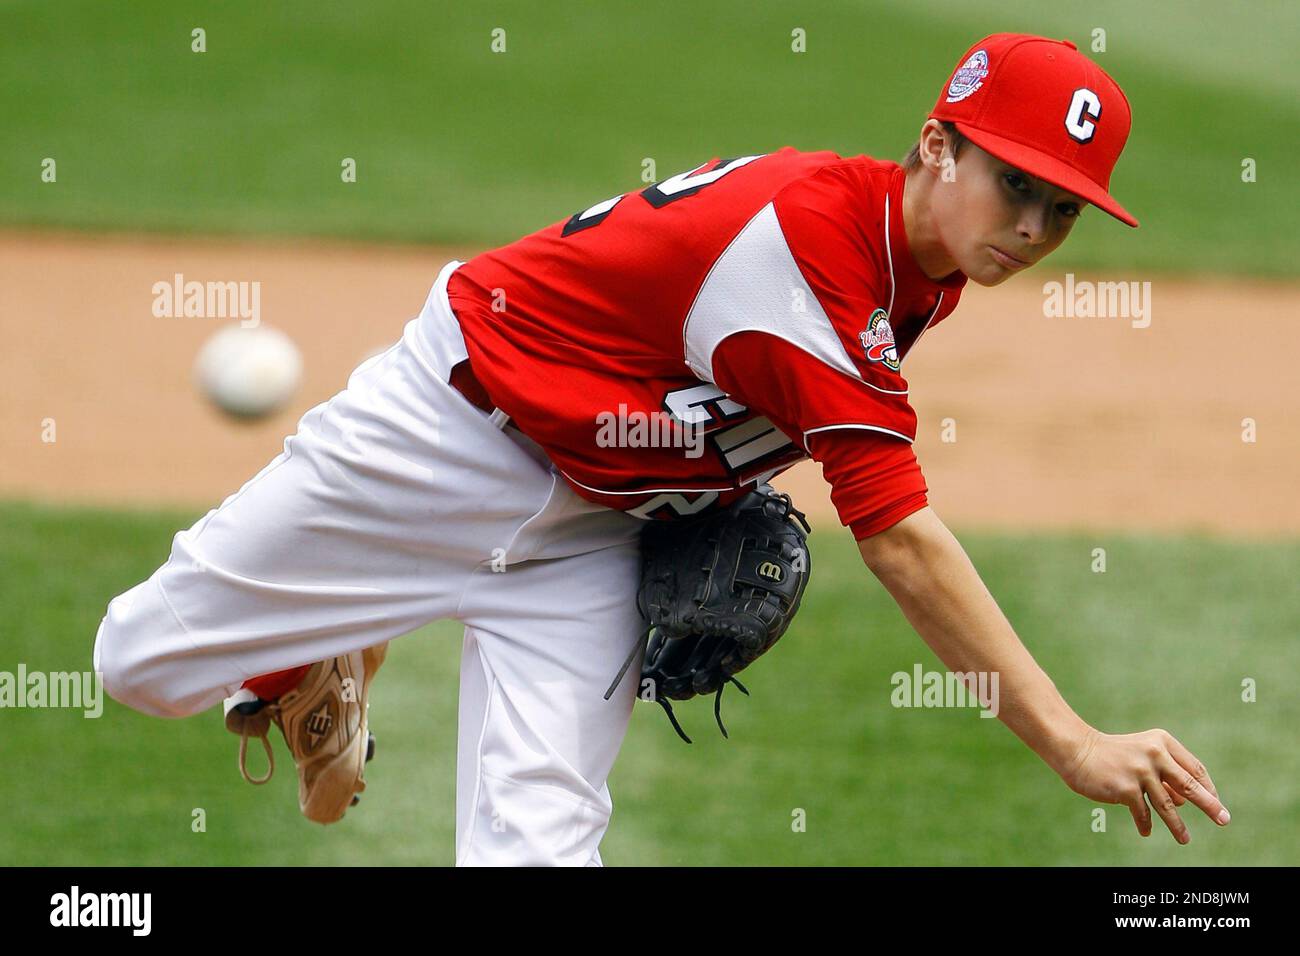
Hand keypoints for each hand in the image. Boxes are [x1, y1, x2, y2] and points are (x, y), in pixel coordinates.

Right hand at [1059, 727, 1229, 842]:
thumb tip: (1184, 801)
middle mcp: (1154, 754)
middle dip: (1209, 805)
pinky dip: (1145, 824)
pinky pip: (1142, 812)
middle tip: (1224, 819)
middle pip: (1189, 785)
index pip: (1193, 768)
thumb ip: (1164, 774)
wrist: (1076, 750)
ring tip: (1184, 840)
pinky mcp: (1126, 788)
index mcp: (1162, 742)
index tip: (1216, 802)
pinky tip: (1146, 831)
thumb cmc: (1111, 754)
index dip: (1207, 788)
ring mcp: (1140, 771)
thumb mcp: (1141, 756)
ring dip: (1177, 825)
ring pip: (1168, 805)